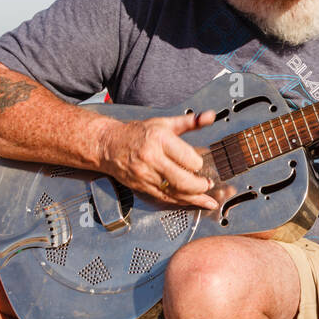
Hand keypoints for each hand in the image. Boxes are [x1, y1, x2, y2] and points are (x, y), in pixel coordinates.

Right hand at [97, 110, 220, 210]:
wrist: (108, 145)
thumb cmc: (137, 134)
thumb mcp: (164, 123)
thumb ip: (189, 121)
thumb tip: (210, 116)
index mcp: (160, 140)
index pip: (188, 159)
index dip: (199, 164)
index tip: (200, 163)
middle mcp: (152, 159)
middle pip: (183, 181)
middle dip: (200, 186)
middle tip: (208, 184)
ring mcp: (146, 175)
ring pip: (176, 193)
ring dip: (195, 198)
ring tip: (207, 199)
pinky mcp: (142, 187)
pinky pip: (165, 198)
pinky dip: (181, 202)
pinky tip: (191, 202)